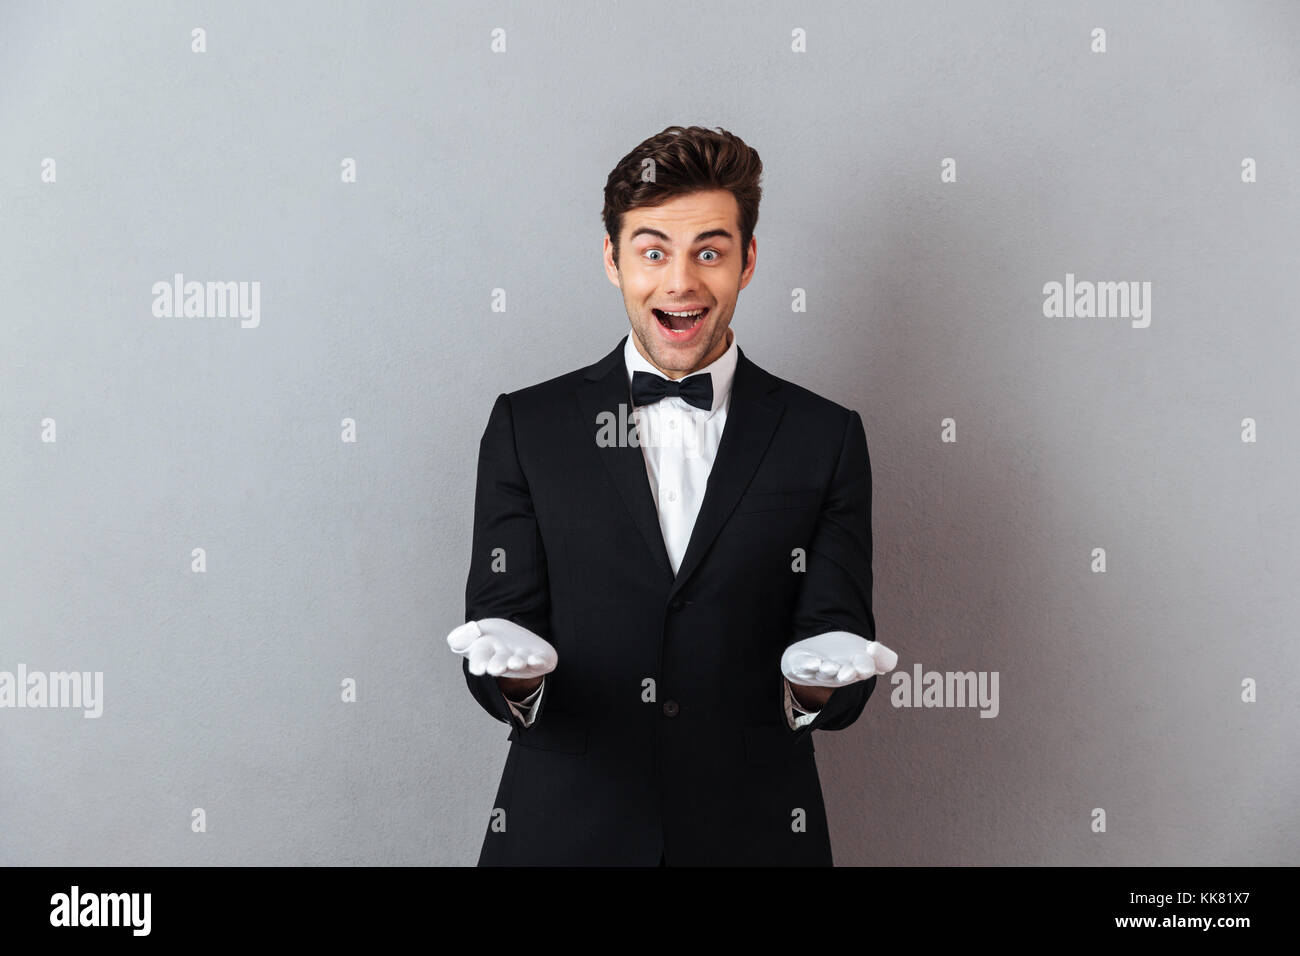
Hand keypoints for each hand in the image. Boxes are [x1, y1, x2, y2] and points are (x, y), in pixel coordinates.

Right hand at [447, 618, 557, 678]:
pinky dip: (538, 661)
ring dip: (517, 663)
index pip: (480, 659)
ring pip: (519, 663)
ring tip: (515, 662)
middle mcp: (504, 660)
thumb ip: (462, 636)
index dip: (479, 664)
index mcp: (486, 655)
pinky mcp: (540, 658)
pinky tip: (535, 659)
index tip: (478, 669)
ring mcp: (522, 660)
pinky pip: (541, 661)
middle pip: (500, 663)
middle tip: (497, 668)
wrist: (513, 637)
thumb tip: (466, 632)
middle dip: (499, 665)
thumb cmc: (489, 638)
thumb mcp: (473, 633)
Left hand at [782, 631, 897, 686]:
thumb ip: (883, 657)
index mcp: (856, 670)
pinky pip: (803, 667)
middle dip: (846, 673)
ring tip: (830, 667)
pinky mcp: (800, 666)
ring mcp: (818, 672)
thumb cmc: (845, 655)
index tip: (871, 647)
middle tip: (849, 672)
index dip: (867, 662)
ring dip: (827, 670)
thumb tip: (874, 649)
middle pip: (844, 676)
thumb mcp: (866, 652)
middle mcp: (837, 674)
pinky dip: (807, 665)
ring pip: (823, 673)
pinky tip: (813, 662)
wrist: (815, 654)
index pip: (865, 668)